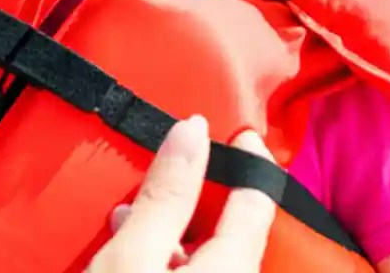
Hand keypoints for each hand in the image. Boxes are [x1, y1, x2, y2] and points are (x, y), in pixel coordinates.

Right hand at [86, 117, 277, 272]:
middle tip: (169, 166)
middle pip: (228, 227)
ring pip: (205, 255)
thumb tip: (192, 130)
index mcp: (236, 267)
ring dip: (172, 230)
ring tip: (131, 215)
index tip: (234, 130)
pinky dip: (164, 259)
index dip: (248, 155)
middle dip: (196, 195)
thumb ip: (165, 196)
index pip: (258, 197)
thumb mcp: (133, 258)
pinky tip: (131, 256)